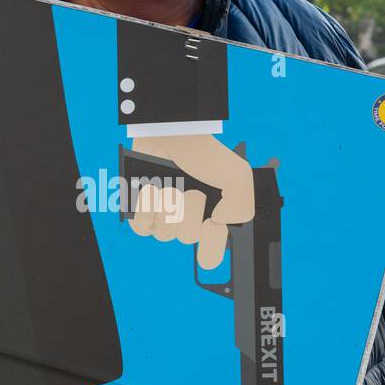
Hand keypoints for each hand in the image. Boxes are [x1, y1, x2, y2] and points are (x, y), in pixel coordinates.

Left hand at [129, 134, 253, 268]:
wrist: (169, 133)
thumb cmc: (202, 153)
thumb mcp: (238, 174)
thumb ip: (242, 207)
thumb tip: (219, 224)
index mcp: (212, 216)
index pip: (212, 251)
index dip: (211, 244)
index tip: (211, 223)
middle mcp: (189, 219)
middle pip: (186, 237)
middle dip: (188, 211)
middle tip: (189, 189)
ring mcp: (165, 215)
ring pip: (163, 233)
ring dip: (166, 206)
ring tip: (168, 184)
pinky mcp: (144, 210)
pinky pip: (142, 227)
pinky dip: (146, 209)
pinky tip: (152, 189)